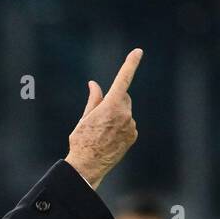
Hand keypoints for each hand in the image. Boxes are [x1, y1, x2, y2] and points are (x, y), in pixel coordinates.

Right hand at [65, 48, 141, 190]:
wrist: (88, 167)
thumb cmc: (82, 141)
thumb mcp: (85, 117)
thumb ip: (94, 98)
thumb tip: (94, 83)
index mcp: (111, 106)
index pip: (123, 79)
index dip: (130, 64)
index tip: (138, 51)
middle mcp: (124, 114)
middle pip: (123, 98)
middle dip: (114, 100)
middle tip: (100, 117)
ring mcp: (130, 126)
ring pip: (125, 112)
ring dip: (117, 115)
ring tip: (103, 132)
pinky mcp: (133, 136)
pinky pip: (128, 124)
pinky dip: (121, 127)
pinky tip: (110, 138)